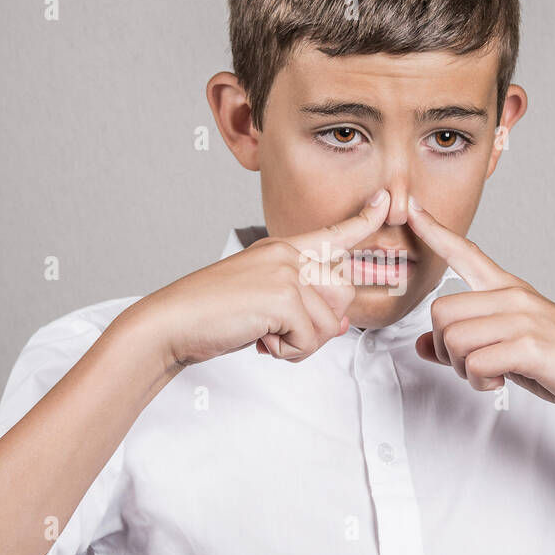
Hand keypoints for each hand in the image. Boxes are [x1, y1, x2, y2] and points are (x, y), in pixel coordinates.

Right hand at [141, 192, 390, 367]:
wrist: (171, 324)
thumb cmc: (210, 316)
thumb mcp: (261, 303)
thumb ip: (302, 306)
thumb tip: (342, 324)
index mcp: (281, 250)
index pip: (332, 234)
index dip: (363, 221)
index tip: (383, 202)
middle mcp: (288, 255)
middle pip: (343, 293)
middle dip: (321, 324)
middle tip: (281, 332)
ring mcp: (286, 272)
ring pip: (331, 322)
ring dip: (301, 343)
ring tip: (265, 335)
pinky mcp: (282, 297)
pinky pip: (311, 339)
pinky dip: (287, 352)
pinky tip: (260, 341)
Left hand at [405, 197, 554, 426]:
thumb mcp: (510, 350)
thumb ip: (467, 345)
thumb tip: (421, 346)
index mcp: (510, 290)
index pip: (466, 253)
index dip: (435, 232)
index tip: (413, 210)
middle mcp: (513, 296)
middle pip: (440, 311)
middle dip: (443, 348)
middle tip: (470, 366)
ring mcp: (523, 318)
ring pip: (453, 338)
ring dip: (462, 369)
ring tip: (489, 376)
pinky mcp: (530, 345)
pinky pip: (475, 362)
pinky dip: (480, 382)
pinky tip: (500, 383)